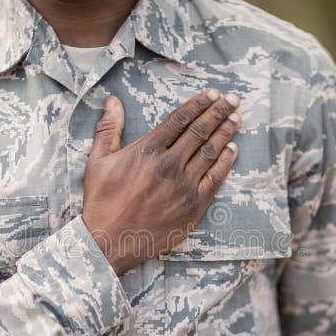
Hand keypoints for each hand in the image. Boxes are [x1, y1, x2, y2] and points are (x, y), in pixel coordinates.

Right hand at [82, 89, 241, 274]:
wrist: (110, 241)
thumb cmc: (101, 201)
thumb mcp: (98, 161)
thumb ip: (108, 128)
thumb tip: (113, 100)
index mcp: (147, 150)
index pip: (180, 119)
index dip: (199, 104)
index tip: (213, 94)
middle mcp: (169, 164)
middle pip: (200, 131)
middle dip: (219, 112)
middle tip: (233, 100)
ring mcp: (183, 185)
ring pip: (210, 152)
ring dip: (226, 132)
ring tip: (237, 118)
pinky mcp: (193, 206)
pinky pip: (215, 179)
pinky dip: (226, 162)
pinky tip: (232, 150)